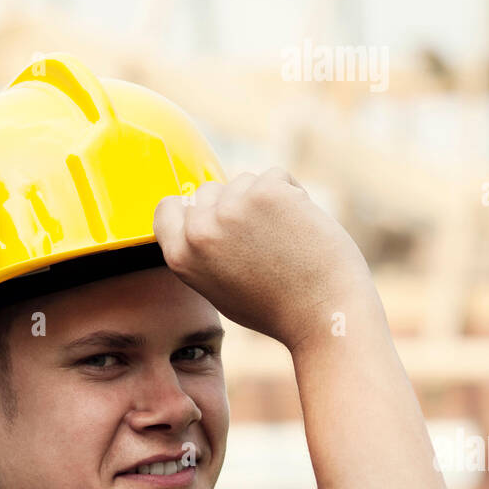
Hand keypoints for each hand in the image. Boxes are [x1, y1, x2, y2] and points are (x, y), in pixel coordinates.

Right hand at [153, 169, 373, 353]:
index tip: (211, 216)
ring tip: (283, 240)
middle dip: (232, 205)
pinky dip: (291, 195)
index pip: (167, 208)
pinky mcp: (266, 191)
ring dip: (264, 199)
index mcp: (181, 257)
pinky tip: (300, 227)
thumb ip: (203, 251)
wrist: (321, 311)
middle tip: (260, 240)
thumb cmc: (275, 307)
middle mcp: (199, 231)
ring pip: (244, 181)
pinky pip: (276, 176)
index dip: (190, 208)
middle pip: (208, 191)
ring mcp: (231, 208)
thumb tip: (203, 212)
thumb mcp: (218, 286)